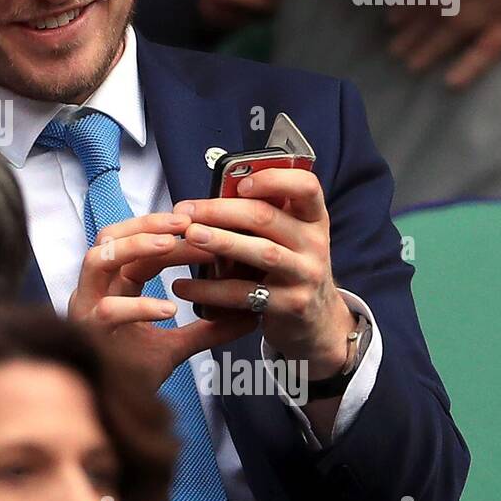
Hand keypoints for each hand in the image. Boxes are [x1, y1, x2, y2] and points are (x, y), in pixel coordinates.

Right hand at [66, 212, 257, 389]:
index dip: (163, 229)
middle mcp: (92, 291)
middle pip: (108, 238)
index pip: (132, 243)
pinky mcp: (86, 334)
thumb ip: (208, 328)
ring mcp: (84, 310)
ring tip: (170, 244)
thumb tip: (251, 315)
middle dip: (146, 224)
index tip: (199, 224)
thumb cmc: (135, 375)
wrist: (116, 418)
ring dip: (133, 247)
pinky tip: (170, 308)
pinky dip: (139, 306)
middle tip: (186, 222)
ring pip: (96, 260)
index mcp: (110, 287)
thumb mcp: (177, 346)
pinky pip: (108, 311)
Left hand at [168, 169, 354, 381]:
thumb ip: (261, 218)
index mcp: (312, 218)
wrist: (316, 321)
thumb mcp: (287, 238)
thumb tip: (209, 198)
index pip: (306, 186)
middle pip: (267, 217)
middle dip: (221, 210)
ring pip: (262, 252)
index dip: (273, 180)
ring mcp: (306, 275)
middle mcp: (314, 243)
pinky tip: (184, 286)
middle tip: (186, 211)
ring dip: (222, 241)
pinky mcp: (291, 305)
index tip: (240, 183)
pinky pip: (245, 293)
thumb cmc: (288, 267)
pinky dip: (211, 290)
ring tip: (189, 236)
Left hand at [388, 0, 500, 86]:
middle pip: (440, 5)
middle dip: (413, 28)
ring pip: (455, 27)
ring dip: (429, 48)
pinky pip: (488, 48)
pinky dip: (469, 66)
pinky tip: (451, 81)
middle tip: (393, 46)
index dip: (412, 0)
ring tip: (409, 63)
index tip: (392, 16)